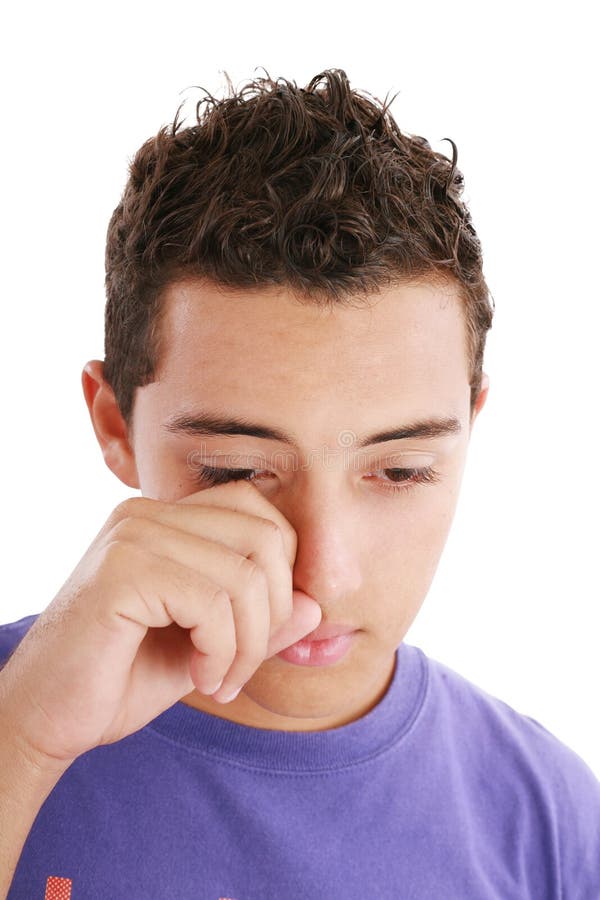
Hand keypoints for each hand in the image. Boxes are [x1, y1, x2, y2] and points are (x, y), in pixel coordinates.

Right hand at [0, 480, 320, 768]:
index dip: (282, 575)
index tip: (264, 634)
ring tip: (219, 679)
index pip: (260, 513)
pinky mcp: (122, 569)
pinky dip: (222, 651)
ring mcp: (132, 535)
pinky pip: (212, 601)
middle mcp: (147, 513)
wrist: (45, 717)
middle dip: (272, 613)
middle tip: (242, 666)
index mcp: (166, 518)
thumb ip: (261, 621)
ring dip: (248, 644)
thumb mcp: (209, 647)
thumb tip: (314, 601)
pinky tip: (199, 677)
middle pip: (265, 537)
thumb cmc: (121, 678)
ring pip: (244, 575)